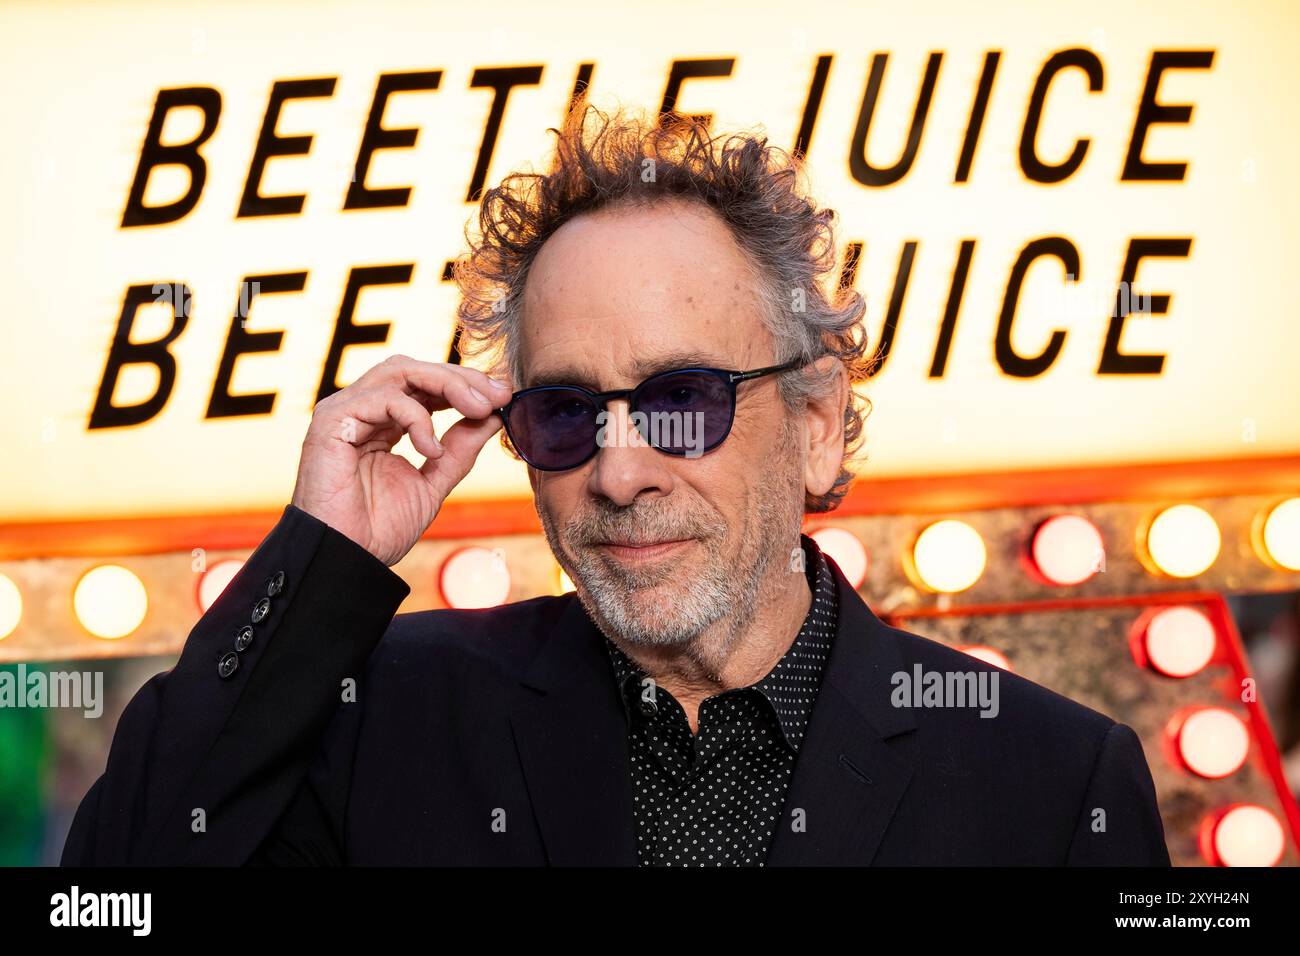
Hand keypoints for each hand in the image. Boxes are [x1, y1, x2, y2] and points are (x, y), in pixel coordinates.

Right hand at [290, 354, 512, 565]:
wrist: (348, 559)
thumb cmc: (378, 528)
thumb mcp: (434, 482)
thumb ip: (460, 449)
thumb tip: (494, 416)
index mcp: (382, 422)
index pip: (424, 384)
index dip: (464, 384)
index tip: (502, 395)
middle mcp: (361, 410)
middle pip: (414, 369)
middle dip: (460, 378)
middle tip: (497, 395)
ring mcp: (344, 412)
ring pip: (400, 372)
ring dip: (447, 385)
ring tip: (478, 409)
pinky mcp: (332, 421)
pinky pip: (383, 399)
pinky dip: (417, 418)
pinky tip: (431, 450)